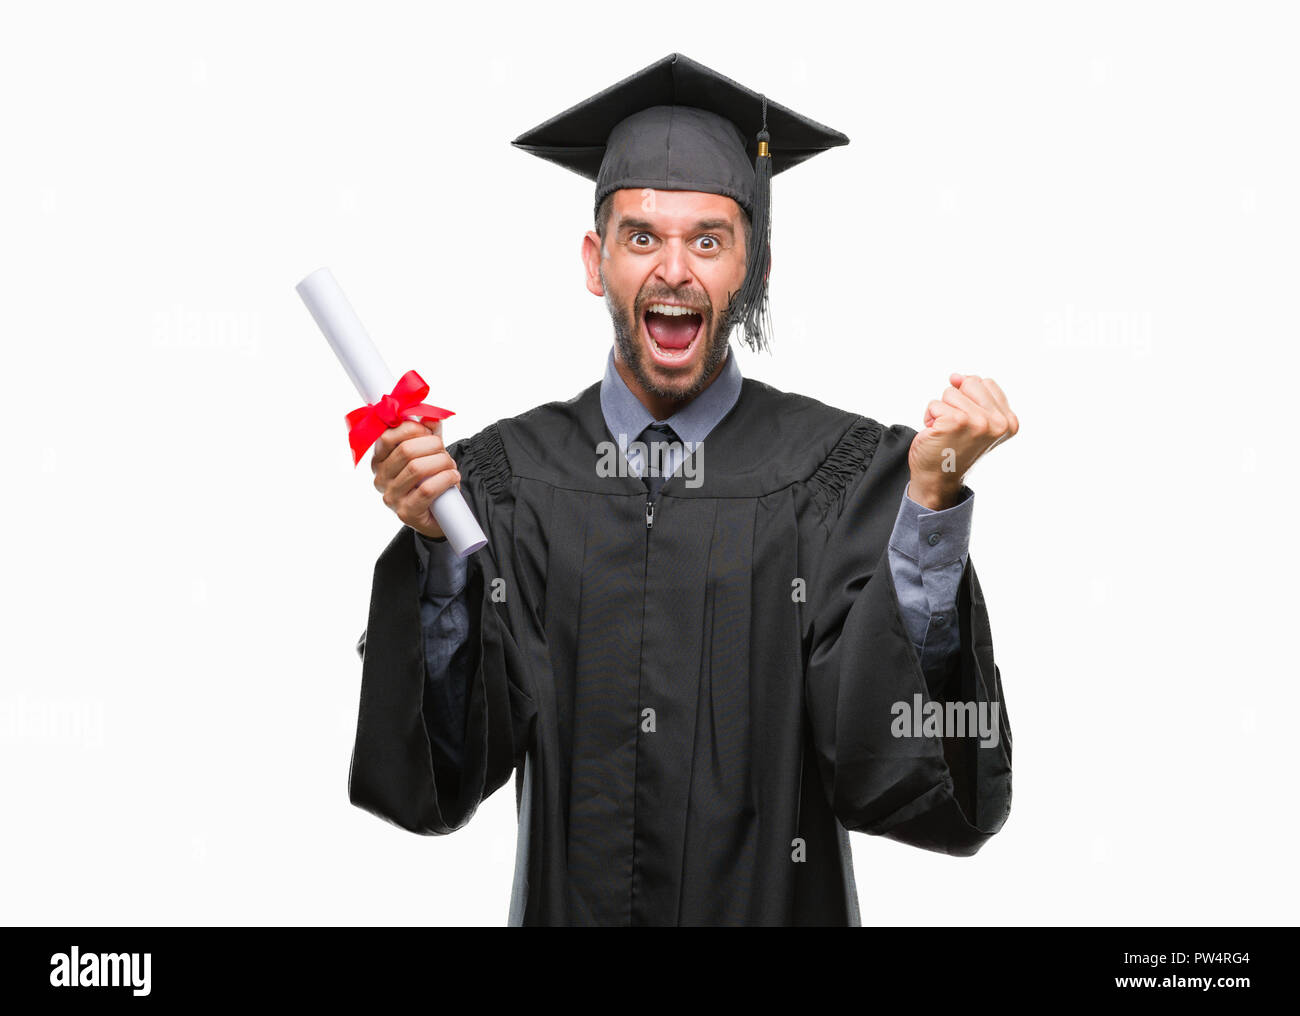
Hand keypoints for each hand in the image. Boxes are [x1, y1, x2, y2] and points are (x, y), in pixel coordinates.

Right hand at [371, 418, 460, 539]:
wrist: (439, 515)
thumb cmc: (430, 480)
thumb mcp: (428, 453)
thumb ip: (428, 433)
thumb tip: (430, 416)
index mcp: (379, 460)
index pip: (387, 436)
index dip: (412, 429)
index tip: (429, 433)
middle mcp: (380, 478)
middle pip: (406, 451)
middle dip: (433, 446)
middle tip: (444, 452)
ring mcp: (391, 497)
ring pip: (417, 469)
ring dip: (442, 463)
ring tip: (450, 466)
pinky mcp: (406, 513)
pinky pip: (427, 490)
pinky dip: (445, 479)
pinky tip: (453, 477)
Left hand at [908, 373, 1018, 509]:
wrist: (938, 478)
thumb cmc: (954, 447)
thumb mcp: (976, 419)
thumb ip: (975, 394)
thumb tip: (956, 376)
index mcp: (1009, 421)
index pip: (984, 383)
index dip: (968, 398)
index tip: (967, 424)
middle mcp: (998, 423)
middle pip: (969, 383)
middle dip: (955, 401)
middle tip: (955, 426)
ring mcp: (978, 422)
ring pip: (950, 392)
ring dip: (941, 410)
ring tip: (945, 431)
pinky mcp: (956, 422)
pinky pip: (935, 404)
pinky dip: (929, 417)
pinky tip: (935, 434)